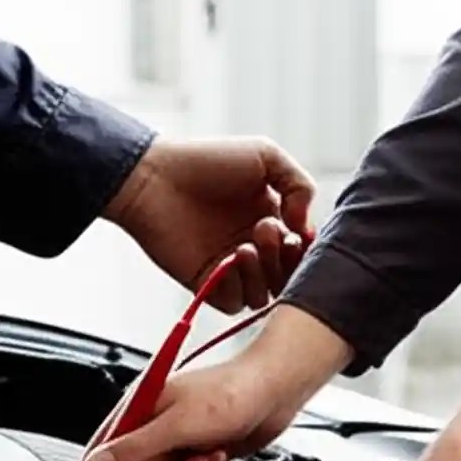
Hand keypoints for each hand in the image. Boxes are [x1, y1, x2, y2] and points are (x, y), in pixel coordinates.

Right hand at [83, 305, 352, 460]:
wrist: (273, 392)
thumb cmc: (230, 393)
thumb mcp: (178, 425)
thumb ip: (135, 448)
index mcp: (140, 409)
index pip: (104, 446)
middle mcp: (154, 424)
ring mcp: (177, 439)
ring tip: (212, 455)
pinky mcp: (198, 451)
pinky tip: (220, 456)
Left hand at [104, 136, 315, 313]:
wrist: (154, 177)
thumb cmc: (205, 162)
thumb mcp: (266, 156)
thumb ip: (300, 186)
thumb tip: (305, 228)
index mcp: (271, 219)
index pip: (303, 250)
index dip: (306, 247)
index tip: (295, 231)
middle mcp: (253, 246)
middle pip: (288, 277)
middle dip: (285, 259)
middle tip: (264, 230)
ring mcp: (229, 268)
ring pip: (264, 295)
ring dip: (262, 274)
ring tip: (244, 245)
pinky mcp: (206, 283)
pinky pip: (235, 304)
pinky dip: (239, 287)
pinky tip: (228, 260)